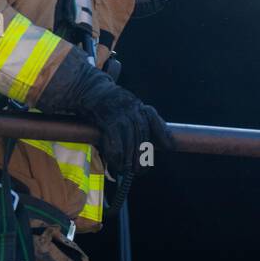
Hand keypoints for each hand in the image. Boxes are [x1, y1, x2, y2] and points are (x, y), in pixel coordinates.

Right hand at [36, 50, 172, 177]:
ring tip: (129, 171)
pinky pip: (115, 141)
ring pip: (130, 141)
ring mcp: (122, 115)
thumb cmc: (108, 102)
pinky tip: (116, 163)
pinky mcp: (108, 120)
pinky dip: (116, 154)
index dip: (164, 135)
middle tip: (141, 170)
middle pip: (143, 136)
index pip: (156, 122)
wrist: (90, 89)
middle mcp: (134, 110)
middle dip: (143, 155)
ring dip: (129, 159)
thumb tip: (139, 146)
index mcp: (140, 107)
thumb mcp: (127, 107)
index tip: (170, 147)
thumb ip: (135, 121)